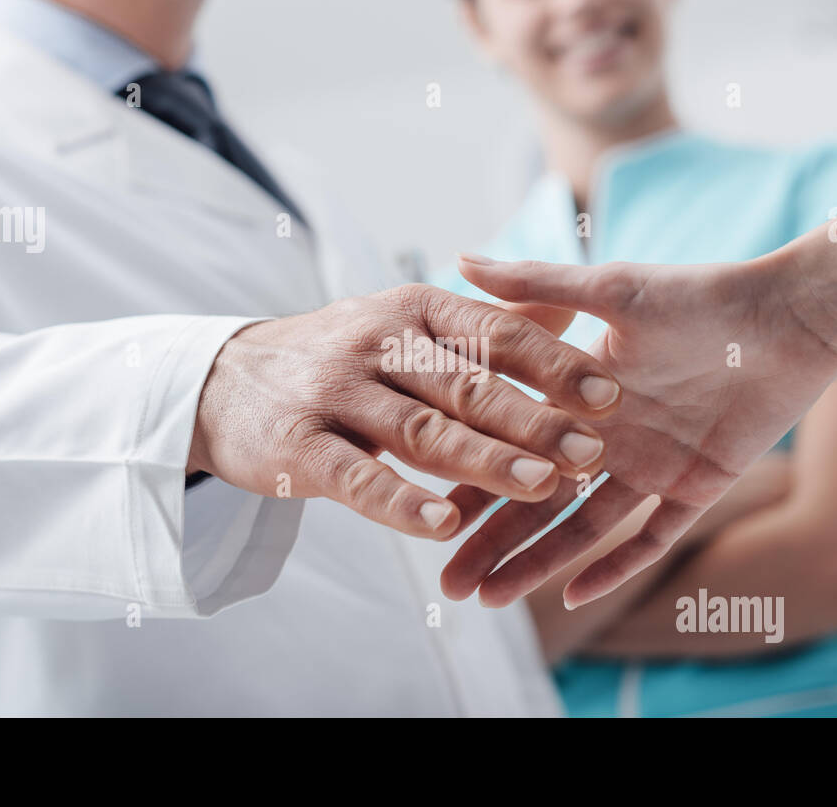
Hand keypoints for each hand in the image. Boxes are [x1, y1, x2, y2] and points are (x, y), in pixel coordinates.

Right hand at [187, 283, 622, 537]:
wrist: (223, 380)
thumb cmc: (341, 356)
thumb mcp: (407, 322)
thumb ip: (485, 324)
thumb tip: (570, 315)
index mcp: (415, 310)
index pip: (497, 335)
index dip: (557, 366)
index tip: (612, 396)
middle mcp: (378, 343)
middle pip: (469, 385)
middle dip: (536, 420)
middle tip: (595, 451)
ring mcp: (335, 395)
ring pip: (422, 431)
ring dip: (486, 461)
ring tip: (543, 487)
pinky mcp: (297, 448)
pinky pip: (357, 478)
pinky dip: (402, 502)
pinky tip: (445, 525)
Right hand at [440, 219, 836, 607]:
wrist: (785, 315)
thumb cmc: (698, 295)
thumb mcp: (610, 289)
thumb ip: (536, 285)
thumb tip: (460, 260)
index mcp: (577, 395)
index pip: (508, 446)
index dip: (466, 480)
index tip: (423, 511)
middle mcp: (604, 436)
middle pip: (533, 499)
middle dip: (489, 541)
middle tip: (445, 585)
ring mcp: (648, 467)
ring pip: (580, 528)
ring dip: (536, 563)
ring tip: (487, 599)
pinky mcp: (694, 488)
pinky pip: (649, 538)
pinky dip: (615, 566)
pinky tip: (573, 597)